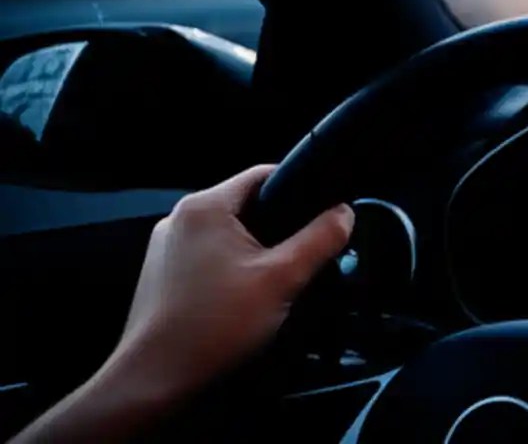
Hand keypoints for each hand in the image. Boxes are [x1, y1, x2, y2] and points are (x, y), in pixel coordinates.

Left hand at [14, 165, 353, 442]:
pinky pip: (207, 258)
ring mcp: (164, 248)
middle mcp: (178, 218)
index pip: (263, 175)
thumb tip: (344, 213)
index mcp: (205, 206)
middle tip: (300, 260)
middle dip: (277, 229)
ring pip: (227, 235)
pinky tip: (240, 301)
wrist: (156, 379)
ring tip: (271, 285)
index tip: (322, 216)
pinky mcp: (160, 275)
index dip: (299, 190)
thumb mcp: (282, 279)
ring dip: (253, 253)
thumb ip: (319, 240)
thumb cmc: (215, 325)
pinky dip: (229, 270)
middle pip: (246, 207)